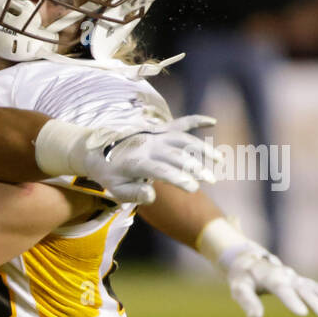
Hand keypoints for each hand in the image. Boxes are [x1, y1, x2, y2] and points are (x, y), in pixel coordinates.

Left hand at [79, 115, 220, 205]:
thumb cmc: (111, 175)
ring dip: (203, 148)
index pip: (161, 170)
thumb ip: (133, 194)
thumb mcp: (116, 189)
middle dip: (196, 167)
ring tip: (220, 159)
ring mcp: (155, 136)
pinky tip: (213, 122)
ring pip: (183, 139)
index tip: (193, 188)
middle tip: (211, 180)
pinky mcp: (160, 129)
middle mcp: (148, 146)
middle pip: (176, 155)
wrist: (97, 149)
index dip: (177, 178)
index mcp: (136, 162)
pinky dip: (196, 120)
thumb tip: (152, 196)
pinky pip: (180, 122)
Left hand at [216, 242, 317, 316]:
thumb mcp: (239, 288)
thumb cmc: (242, 277)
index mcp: (269, 277)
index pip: (282, 289)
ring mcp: (293, 278)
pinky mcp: (297, 281)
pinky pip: (314, 287)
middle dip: (314, 302)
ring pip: (311, 287)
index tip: (303, 313)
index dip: (292, 300)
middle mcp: (284, 276)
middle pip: (301, 289)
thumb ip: (247, 301)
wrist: (248, 260)